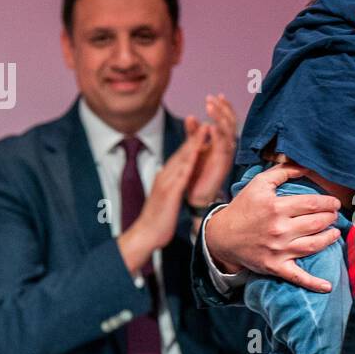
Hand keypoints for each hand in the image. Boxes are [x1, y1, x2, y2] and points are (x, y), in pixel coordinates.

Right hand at [117, 117, 209, 274]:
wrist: (146, 234)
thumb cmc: (159, 219)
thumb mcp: (167, 199)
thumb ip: (172, 187)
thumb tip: (175, 181)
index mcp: (167, 177)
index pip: (182, 156)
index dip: (194, 141)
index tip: (205, 129)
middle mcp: (166, 175)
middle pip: (183, 152)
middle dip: (196, 135)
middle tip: (209, 119)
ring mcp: (167, 182)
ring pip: (183, 158)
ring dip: (195, 142)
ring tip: (206, 128)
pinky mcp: (169, 192)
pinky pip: (182, 174)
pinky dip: (190, 161)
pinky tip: (198, 152)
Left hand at [187, 93, 238, 209]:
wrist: (196, 195)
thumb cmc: (197, 173)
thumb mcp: (194, 148)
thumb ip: (193, 133)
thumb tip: (190, 116)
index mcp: (222, 142)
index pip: (227, 121)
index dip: (224, 108)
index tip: (217, 96)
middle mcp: (227, 147)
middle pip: (231, 123)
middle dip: (222, 109)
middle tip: (211, 99)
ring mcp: (226, 156)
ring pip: (228, 133)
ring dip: (220, 118)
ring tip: (210, 107)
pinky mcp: (222, 165)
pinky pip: (224, 148)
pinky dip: (218, 136)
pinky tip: (211, 126)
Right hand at [204, 163, 343, 291]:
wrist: (222, 236)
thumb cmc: (243, 207)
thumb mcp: (259, 183)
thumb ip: (283, 171)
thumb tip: (305, 167)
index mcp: (276, 208)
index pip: (312, 204)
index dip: (328, 202)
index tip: (335, 202)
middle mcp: (279, 229)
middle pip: (316, 223)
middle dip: (331, 218)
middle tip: (335, 216)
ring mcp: (278, 250)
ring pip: (313, 245)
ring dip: (330, 239)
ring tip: (335, 233)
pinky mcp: (275, 266)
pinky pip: (297, 277)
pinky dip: (313, 283)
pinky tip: (328, 286)